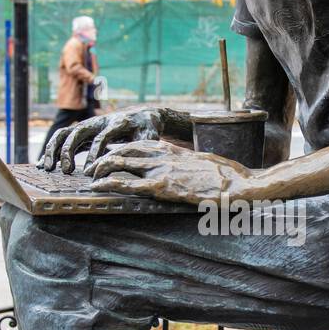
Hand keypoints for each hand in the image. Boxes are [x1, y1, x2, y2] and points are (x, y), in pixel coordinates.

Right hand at [41, 107, 188, 173]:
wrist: (142, 115)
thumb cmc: (147, 128)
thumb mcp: (150, 136)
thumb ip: (144, 144)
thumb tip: (135, 158)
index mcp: (117, 123)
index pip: (102, 137)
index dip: (94, 154)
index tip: (89, 171)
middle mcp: (98, 121)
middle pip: (77, 131)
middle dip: (68, 150)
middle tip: (66, 171)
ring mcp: (88, 126)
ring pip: (65, 132)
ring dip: (54, 149)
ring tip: (47, 168)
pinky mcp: (82, 132)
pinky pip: (62, 138)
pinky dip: (51, 150)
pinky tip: (44, 165)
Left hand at [87, 140, 252, 203]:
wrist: (240, 183)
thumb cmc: (228, 177)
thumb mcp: (206, 163)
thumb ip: (189, 163)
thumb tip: (186, 167)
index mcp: (174, 150)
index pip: (140, 142)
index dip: (121, 146)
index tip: (109, 152)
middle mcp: (164, 155)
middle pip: (125, 148)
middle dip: (105, 156)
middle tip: (92, 165)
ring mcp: (162, 170)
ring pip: (121, 162)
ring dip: (101, 167)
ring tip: (88, 175)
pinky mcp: (163, 188)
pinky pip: (129, 184)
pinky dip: (109, 184)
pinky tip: (97, 187)